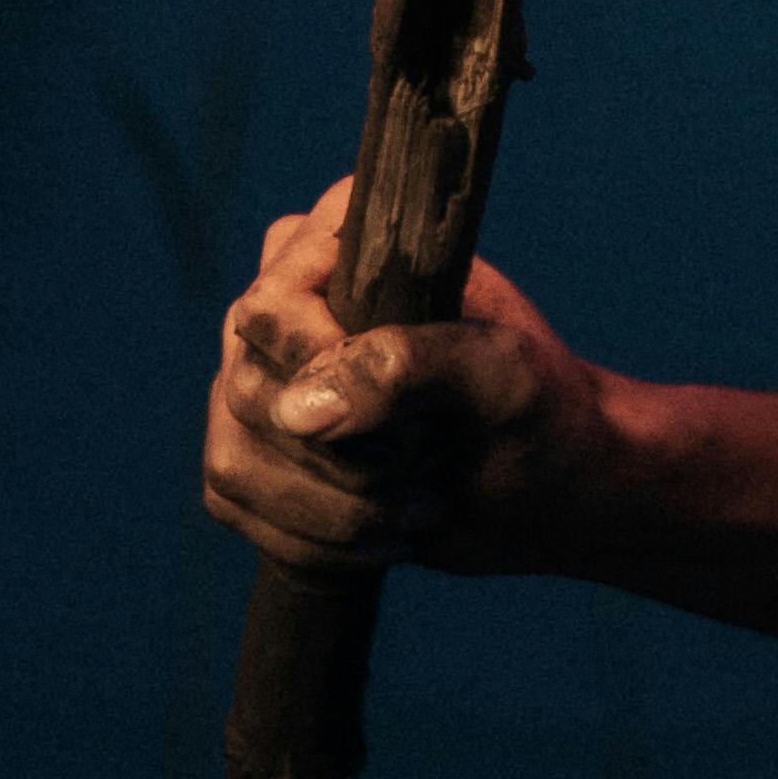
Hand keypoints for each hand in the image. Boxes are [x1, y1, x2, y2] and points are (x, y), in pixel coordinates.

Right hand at [200, 179, 596, 578]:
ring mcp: (264, 373)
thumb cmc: (541, 410)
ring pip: (235, 455)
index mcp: (345, 239)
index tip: (408, 416)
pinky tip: (378, 534)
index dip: (320, 371)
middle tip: (428, 457)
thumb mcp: (503, 374)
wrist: (546, 489)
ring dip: (334, 507)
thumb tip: (300, 407)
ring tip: (412, 501)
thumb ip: (412, 363)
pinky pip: (232, 500)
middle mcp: (291, 298)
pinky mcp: (255, 446)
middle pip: (249, 387)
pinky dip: (309, 539)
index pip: (272, 306)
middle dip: (345, 454)